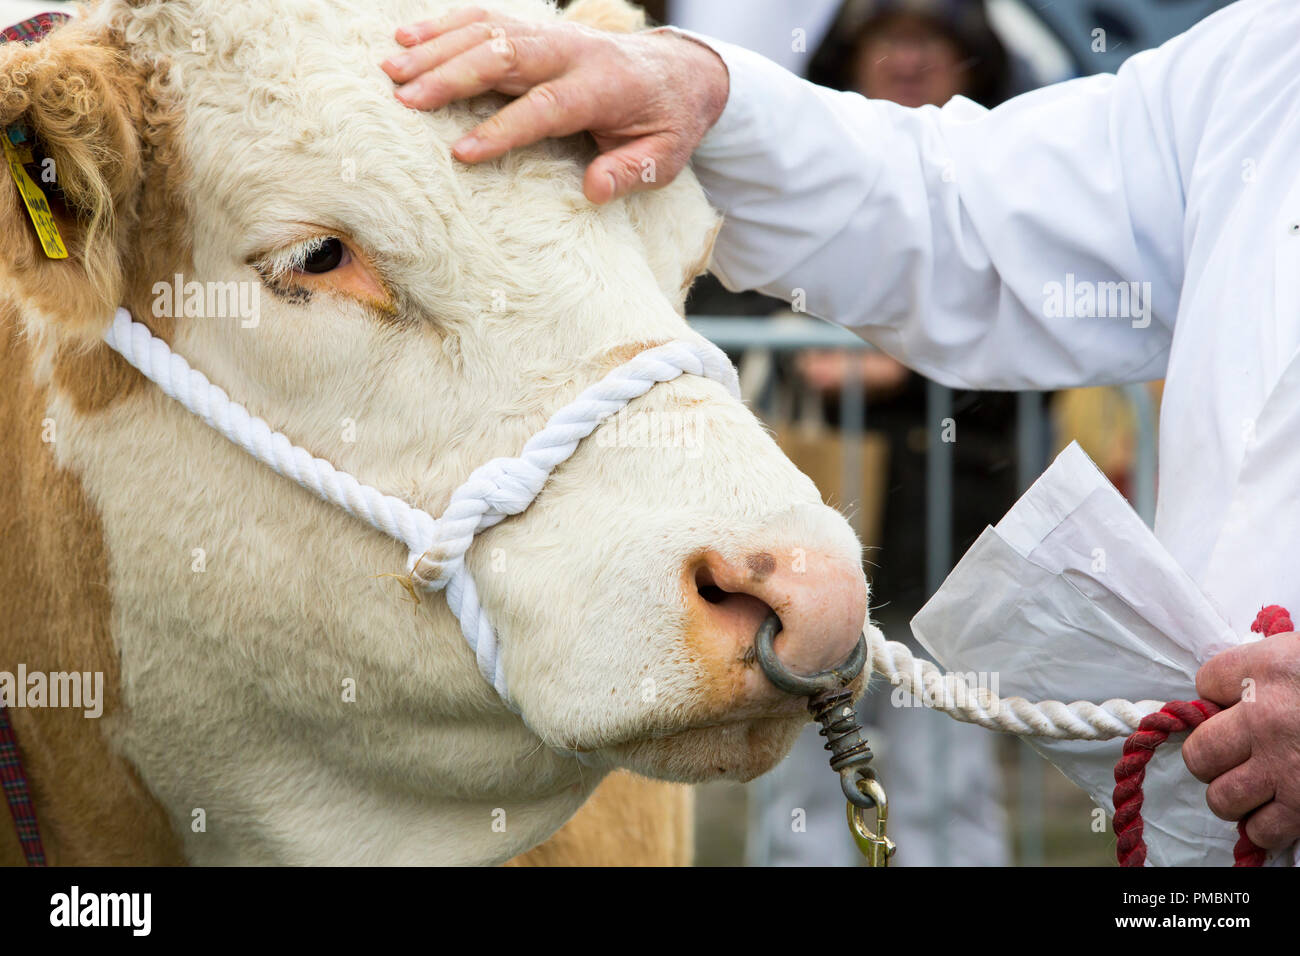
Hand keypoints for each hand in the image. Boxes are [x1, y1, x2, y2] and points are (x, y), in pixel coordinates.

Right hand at [380, 7, 729, 204]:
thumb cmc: (666, 123)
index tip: (460, 153)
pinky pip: (486, 18)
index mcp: (601, 87)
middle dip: (451, 75)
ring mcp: (552, 35)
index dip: (502, 128)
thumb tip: (594, 191)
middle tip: (405, 99)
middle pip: (505, 56)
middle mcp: (571, 53)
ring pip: (488, 31)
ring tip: (391, 70)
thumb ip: (633, 171)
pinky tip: (406, 38)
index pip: (545, 107)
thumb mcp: (665, 156)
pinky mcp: (536, 30)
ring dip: (436, 48)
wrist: (679, 71)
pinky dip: (444, 25)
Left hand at [1183, 631, 1299, 848]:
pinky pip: (1263, 830)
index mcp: (1268, 672)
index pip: (1205, 683)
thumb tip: (1225, 698)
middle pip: (1200, 752)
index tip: (1234, 703)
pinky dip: (1265, 825)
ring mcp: (1288, 768)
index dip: (1217, 696)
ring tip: (1255, 785)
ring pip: (1222, 798)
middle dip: (1211, 756)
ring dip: (1234, 795)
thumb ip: (1263, 672)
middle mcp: (1268, 720)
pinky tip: (1279, 808)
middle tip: (1234, 755)